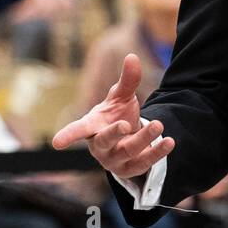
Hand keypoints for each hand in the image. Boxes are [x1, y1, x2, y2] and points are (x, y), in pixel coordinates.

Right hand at [51, 54, 173, 180]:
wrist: (129, 140)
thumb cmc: (117, 116)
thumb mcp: (122, 98)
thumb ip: (127, 80)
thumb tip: (132, 56)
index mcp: (92, 127)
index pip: (79, 130)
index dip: (69, 135)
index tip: (57, 143)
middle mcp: (100, 146)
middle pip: (104, 141)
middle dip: (114, 133)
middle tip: (127, 125)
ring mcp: (114, 161)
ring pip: (128, 151)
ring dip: (144, 138)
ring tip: (159, 124)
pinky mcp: (131, 170)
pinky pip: (145, 163)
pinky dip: (158, 152)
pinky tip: (169, 142)